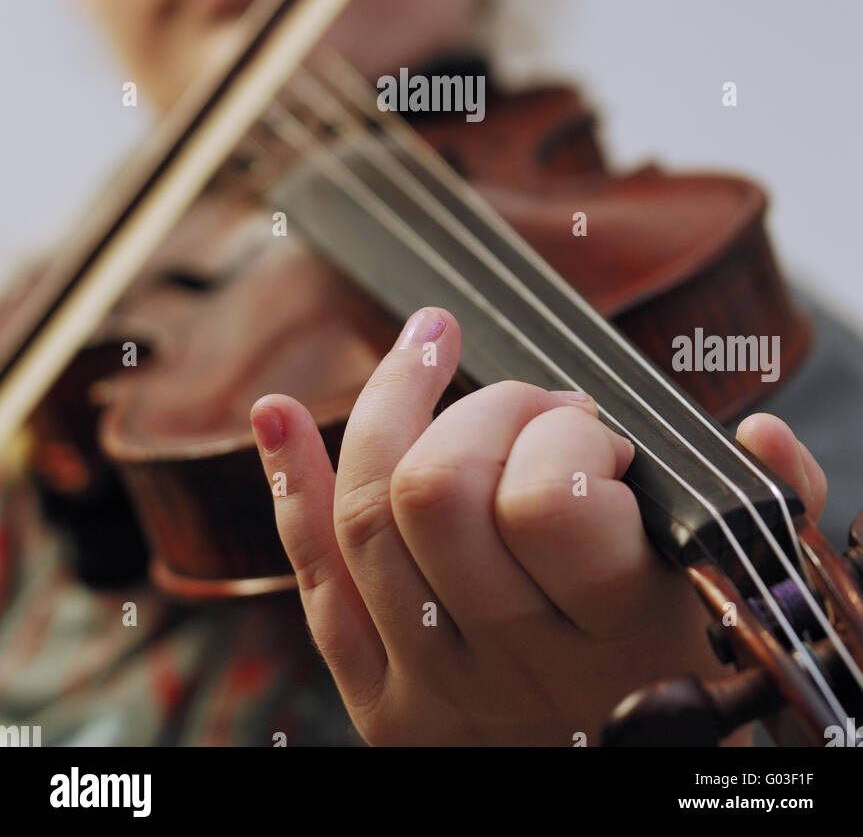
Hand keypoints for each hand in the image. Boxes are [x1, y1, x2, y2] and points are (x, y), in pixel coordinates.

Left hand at [251, 307, 826, 746]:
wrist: (634, 781)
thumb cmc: (699, 671)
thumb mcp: (759, 596)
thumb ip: (771, 513)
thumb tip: (758, 435)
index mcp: (621, 634)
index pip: (547, 499)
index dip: (564, 435)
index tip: (597, 431)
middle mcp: (518, 667)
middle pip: (437, 493)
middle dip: (483, 408)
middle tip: (534, 406)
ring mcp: (436, 688)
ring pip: (366, 522)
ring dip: (389, 407)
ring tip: (429, 344)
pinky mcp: (381, 704)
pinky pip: (317, 584)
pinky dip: (292, 487)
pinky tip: (277, 412)